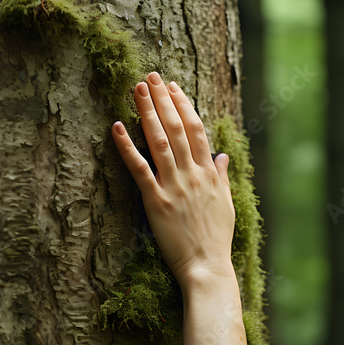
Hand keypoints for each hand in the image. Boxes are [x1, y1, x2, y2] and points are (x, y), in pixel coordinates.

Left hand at [111, 72, 235, 288]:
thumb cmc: (216, 239)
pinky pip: (139, 168)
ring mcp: (174, 186)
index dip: (183, 105)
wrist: (207, 267)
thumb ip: (221, 177)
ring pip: (160, 141)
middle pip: (177, 127)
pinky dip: (128, 146)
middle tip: (150, 77)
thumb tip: (221, 156)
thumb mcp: (226, 204)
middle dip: (162, 100)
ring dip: (147, 112)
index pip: (196, 129)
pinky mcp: (156, 201)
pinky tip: (117, 126)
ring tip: (137, 89)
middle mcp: (192, 174)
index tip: (172, 87)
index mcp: (208, 173)